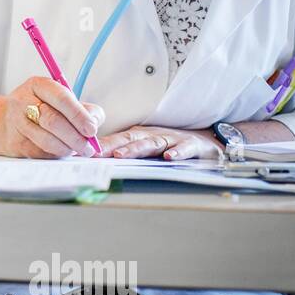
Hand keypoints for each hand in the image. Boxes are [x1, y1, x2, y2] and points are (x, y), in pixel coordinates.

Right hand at [0, 76, 104, 157]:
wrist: (4, 122)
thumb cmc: (40, 109)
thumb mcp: (59, 99)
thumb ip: (82, 108)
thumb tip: (95, 122)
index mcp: (38, 85)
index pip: (61, 98)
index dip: (79, 115)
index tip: (92, 129)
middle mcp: (23, 101)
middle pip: (52, 120)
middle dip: (75, 136)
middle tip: (88, 146)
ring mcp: (17, 123)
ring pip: (46, 140)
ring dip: (67, 148)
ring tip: (78, 150)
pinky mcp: (16, 143)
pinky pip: (41, 152)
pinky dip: (56, 154)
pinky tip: (62, 150)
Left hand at [98, 126, 222, 160]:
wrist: (208, 141)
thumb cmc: (173, 144)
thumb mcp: (150, 145)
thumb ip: (129, 150)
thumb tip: (100, 159)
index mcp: (143, 135)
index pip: (119, 139)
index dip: (103, 145)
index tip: (85, 152)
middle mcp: (155, 135)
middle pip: (131, 139)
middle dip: (113, 146)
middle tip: (97, 153)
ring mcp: (173, 139)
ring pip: (153, 143)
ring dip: (137, 149)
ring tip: (122, 155)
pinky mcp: (192, 146)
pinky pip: (184, 149)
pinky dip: (178, 152)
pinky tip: (169, 157)